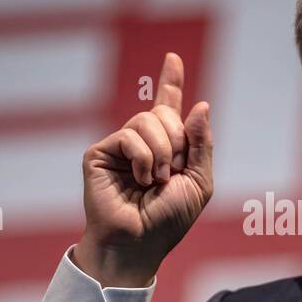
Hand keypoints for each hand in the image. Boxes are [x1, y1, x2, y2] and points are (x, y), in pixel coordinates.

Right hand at [74, 52, 212, 286]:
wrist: (139, 243)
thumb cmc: (168, 220)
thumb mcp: (199, 182)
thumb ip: (202, 144)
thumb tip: (200, 105)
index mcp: (166, 147)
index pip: (168, 107)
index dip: (170, 81)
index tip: (172, 58)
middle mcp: (142, 143)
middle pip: (163, 112)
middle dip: (177, 141)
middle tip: (171, 172)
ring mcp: (119, 147)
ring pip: (147, 120)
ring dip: (161, 152)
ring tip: (155, 181)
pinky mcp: (100, 153)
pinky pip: (129, 135)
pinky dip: (143, 158)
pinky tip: (140, 180)